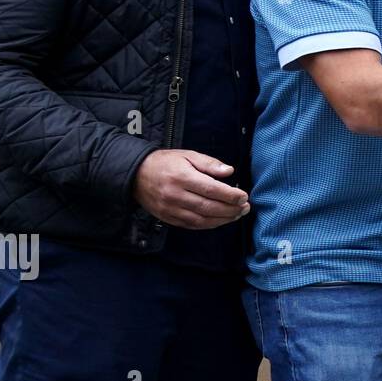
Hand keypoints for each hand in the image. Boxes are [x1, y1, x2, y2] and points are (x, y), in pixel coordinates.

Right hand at [133, 149, 250, 229]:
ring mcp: (170, 209)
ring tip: (237, 215)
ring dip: (222, 219)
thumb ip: (209, 163)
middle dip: (230, 210)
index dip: (229, 195)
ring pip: (201, 219)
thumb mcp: (188, 155)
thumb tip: (229, 171)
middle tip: (245, 208)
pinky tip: (220, 220)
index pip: (211, 189)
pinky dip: (209, 224)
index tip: (243, 197)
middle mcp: (175, 195)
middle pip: (208, 207)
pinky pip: (192, 225)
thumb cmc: (166, 162)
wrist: (136, 175)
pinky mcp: (168, 218)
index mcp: (182, 177)